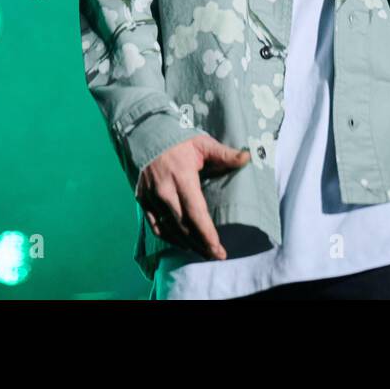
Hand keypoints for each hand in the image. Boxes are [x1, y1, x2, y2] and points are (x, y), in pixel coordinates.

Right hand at [136, 135, 250, 260]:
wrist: (147, 134)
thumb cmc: (179, 141)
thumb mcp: (202, 144)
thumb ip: (224, 154)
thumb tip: (247, 157)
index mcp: (181, 176)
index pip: (195, 212)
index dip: (207, 233)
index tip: (218, 249)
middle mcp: (164, 190)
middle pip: (183, 226)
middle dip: (201, 244)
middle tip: (216, 255)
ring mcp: (151, 196)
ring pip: (169, 229)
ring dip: (186, 244)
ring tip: (203, 253)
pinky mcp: (142, 199)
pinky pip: (155, 225)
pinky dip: (169, 237)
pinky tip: (182, 243)